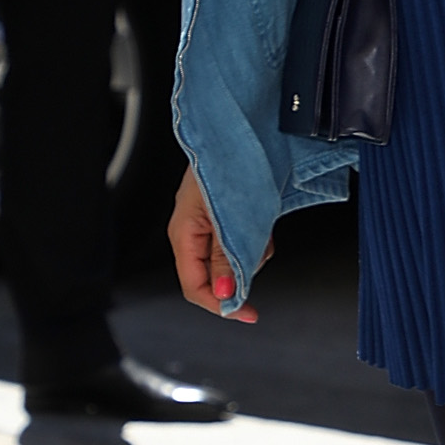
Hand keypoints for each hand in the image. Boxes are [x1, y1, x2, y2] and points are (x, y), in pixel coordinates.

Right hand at [169, 163, 269, 322]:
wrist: (243, 130)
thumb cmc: (227, 164)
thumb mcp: (227, 216)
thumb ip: (225, 258)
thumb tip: (227, 294)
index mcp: (183, 233)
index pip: (194, 286)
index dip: (220, 305)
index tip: (247, 314)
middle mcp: (192, 233)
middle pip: (215, 278)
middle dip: (243, 271)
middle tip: (260, 247)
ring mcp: (209, 227)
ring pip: (234, 263)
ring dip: (254, 251)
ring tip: (261, 226)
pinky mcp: (227, 221)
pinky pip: (243, 245)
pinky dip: (257, 240)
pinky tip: (262, 221)